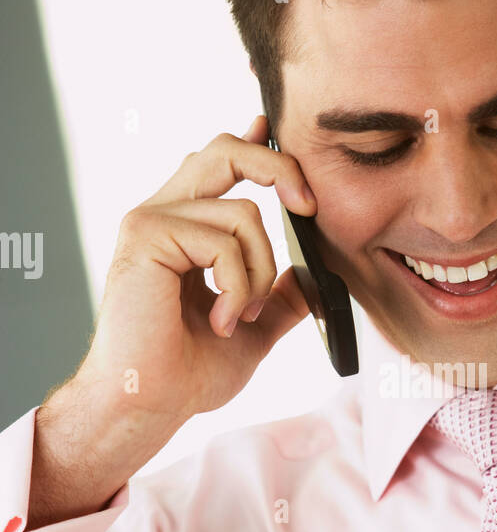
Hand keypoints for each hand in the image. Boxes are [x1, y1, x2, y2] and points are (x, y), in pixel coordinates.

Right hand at [78, 115, 315, 427]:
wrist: (150, 403)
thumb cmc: (186, 373)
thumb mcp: (252, 329)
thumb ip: (279, 298)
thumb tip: (315, 279)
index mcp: (183, 228)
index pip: (219, 163)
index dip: (254, 142)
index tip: (272, 128)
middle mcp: (163, 214)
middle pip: (227, 151)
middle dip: (280, 168)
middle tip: (308, 207)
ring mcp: (151, 221)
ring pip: (242, 213)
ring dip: (258, 274)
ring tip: (239, 316)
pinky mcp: (147, 236)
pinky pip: (223, 242)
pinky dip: (238, 288)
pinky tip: (221, 320)